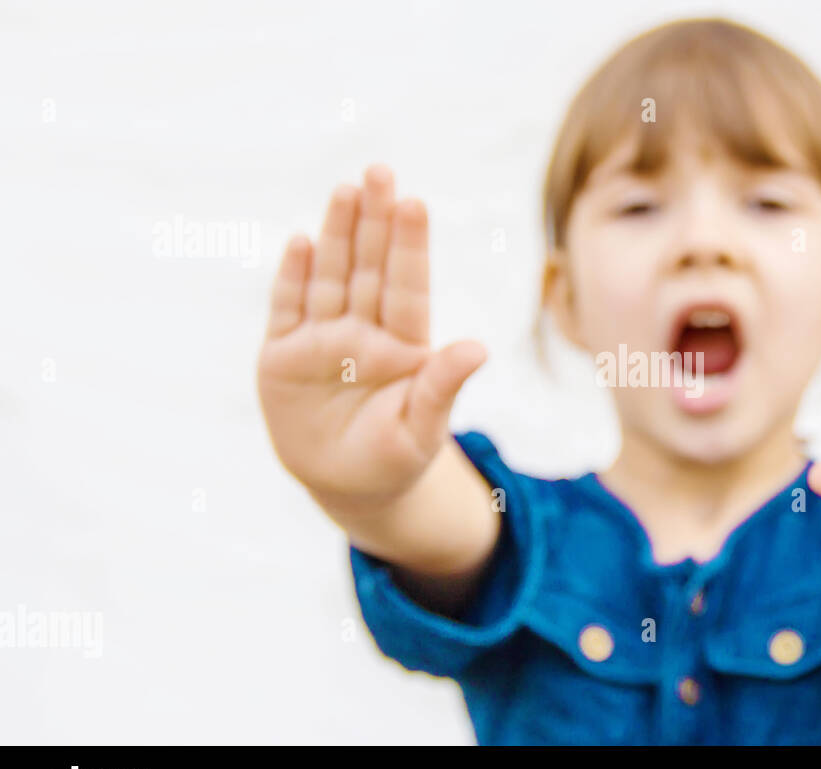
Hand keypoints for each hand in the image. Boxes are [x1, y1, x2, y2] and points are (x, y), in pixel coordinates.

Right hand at [257, 165, 484, 513]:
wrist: (349, 487)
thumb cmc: (396, 459)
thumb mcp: (421, 431)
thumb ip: (441, 388)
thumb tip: (478, 348)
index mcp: (404, 346)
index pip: (407, 287)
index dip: (408, 247)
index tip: (414, 204)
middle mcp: (364, 333)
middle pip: (369, 269)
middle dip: (374, 221)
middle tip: (380, 171)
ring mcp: (322, 340)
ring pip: (331, 278)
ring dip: (336, 235)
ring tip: (346, 191)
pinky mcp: (283, 357)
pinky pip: (288, 309)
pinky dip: (293, 278)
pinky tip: (302, 242)